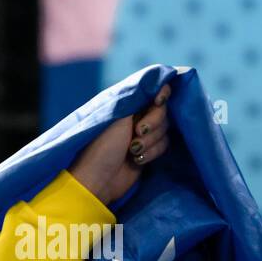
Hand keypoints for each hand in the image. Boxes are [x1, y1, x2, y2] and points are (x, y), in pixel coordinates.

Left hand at [69, 83, 171, 206]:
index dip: (161, 94)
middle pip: (162, 112)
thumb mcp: (119, 116)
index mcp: (125, 106)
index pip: (153, 92)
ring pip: (165, 130)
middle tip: (136, 133)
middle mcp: (133, 118)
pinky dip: (152, 152)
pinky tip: (136, 160)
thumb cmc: (102, 146)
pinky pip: (163, 146)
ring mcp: (141, 136)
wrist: (97, 180)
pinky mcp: (147, 152)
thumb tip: (160, 80)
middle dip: (153, 123)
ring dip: (151, 141)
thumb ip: (139, 97)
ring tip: (132, 150)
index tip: (158, 101)